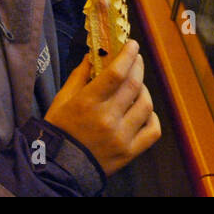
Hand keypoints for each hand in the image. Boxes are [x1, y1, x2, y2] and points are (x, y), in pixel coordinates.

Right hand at [44, 40, 159, 175]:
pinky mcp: (129, 152)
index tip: (132, 45)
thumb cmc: (60, 129)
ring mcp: (121, 137)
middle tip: (136, 59)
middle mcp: (107, 119)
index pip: (116, 73)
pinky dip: (152, 117)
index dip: (128, 55)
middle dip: (138, 66)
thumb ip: (79, 75)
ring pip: (146, 105)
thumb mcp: (62, 99)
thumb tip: (94, 55)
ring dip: (144, 90)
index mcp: (88, 103)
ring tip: (137, 86)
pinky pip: (153, 130)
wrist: (60, 168)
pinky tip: (143, 111)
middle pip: (134, 85)